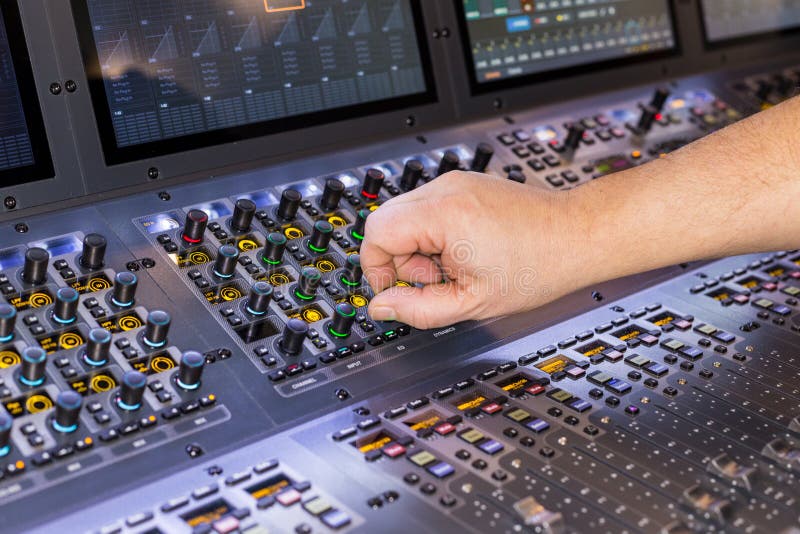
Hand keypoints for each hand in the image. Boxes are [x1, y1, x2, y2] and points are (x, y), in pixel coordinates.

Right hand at [360, 171, 586, 328]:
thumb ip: (419, 310)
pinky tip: (460, 252)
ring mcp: (456, 182)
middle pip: (384, 220)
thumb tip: (382, 307)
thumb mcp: (472, 302)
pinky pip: (426, 208)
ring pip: (404, 214)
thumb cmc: (539, 265)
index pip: (375, 232)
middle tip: (430, 281)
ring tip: (451, 267)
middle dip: (397, 258)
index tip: (395, 290)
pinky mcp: (465, 185)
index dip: (376, 268)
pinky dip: (430, 234)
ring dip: (414, 246)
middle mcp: (445, 189)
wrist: (577, 235)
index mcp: (443, 214)